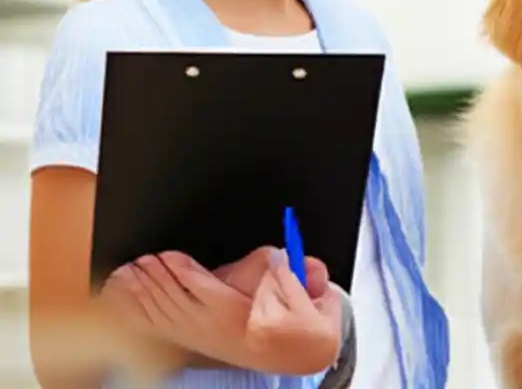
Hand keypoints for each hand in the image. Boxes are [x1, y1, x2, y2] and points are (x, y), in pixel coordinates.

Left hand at [101, 247, 341, 375]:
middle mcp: (215, 328)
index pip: (203, 291)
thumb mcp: (302, 296)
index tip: (167, 257)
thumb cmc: (296, 323)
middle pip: (176, 301)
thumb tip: (280, 257)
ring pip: (165, 313)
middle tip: (140, 261)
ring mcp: (201, 336)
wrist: (294, 354)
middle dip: (156, 280)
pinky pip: (161, 325)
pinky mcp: (193, 339)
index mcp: (239, 315)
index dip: (182, 273)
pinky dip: (141, 313)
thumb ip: (288, 275)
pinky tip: (129, 300)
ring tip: (129, 274)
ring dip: (144, 294)